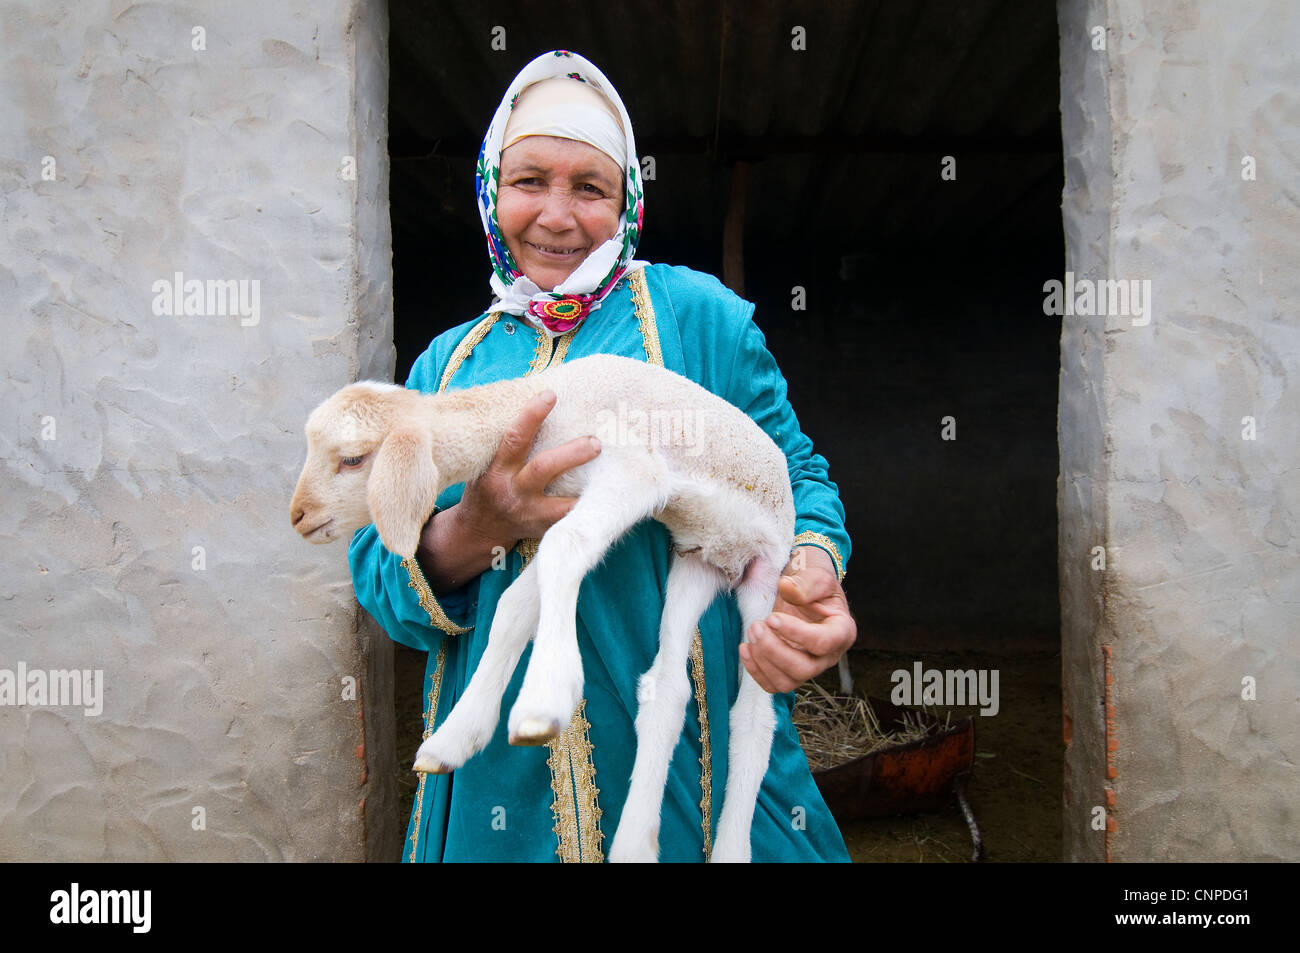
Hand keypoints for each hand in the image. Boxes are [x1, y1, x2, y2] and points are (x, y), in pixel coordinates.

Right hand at [456, 389, 601, 546]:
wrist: (478, 531)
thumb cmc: (488, 487)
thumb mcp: (487, 464)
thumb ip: (509, 443)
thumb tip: (541, 402)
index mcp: (497, 469)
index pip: (514, 438)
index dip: (532, 415)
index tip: (551, 395)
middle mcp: (513, 490)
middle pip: (544, 468)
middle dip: (572, 454)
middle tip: (596, 441)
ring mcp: (529, 512)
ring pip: (561, 503)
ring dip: (587, 490)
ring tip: (612, 475)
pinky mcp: (543, 529)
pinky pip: (569, 522)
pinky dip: (588, 512)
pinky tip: (607, 500)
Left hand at [738, 546, 856, 693]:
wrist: (803, 588)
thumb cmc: (813, 582)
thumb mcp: (814, 574)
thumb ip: (805, 583)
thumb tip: (786, 588)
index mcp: (842, 631)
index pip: (823, 642)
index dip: (796, 634)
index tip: (772, 618)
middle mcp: (828, 655)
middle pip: (804, 669)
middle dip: (775, 651)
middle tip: (756, 626)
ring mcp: (809, 666)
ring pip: (787, 682)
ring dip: (763, 661)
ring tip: (751, 631)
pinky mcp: (789, 672)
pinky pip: (773, 684)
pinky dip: (756, 670)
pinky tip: (745, 647)